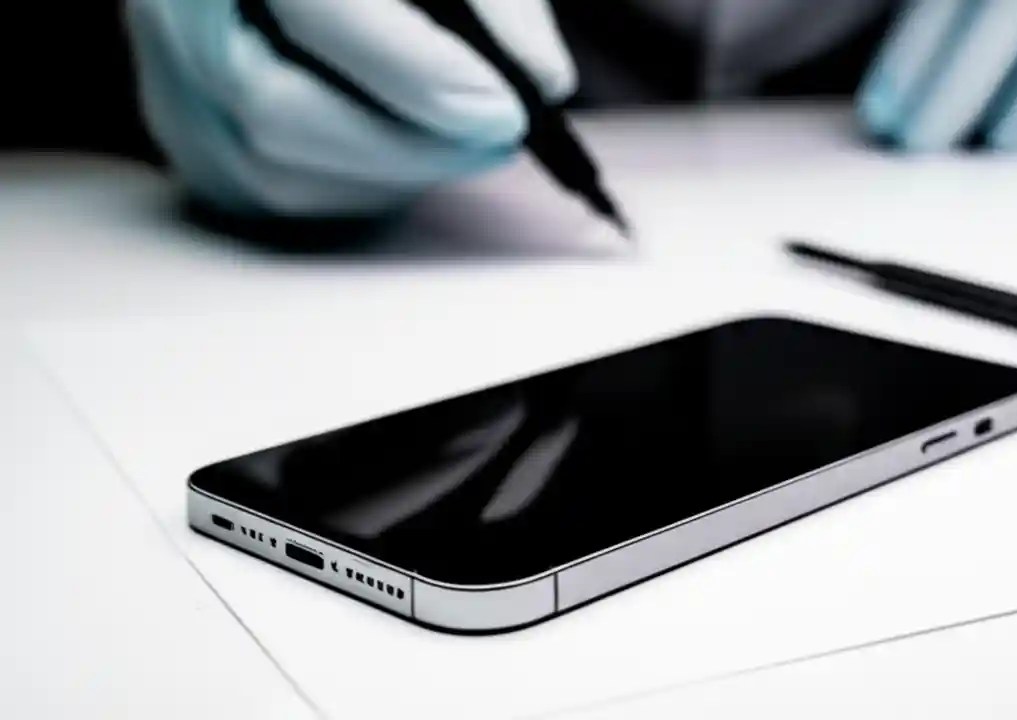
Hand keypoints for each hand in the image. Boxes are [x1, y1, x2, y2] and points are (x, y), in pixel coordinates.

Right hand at [126, 0, 576, 216]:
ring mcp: (168, 74)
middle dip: (410, 142)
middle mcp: (179, 9)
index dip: (416, 73)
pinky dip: (354, 186)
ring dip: (389, 172)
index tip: (503, 110)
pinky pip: (269, 193)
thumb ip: (495, 2)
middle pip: (279, 109)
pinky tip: (401, 152)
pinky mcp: (185, 132)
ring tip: (459, 140)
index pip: (321, 11)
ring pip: (272, 168)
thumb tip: (539, 80)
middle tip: (499, 135)